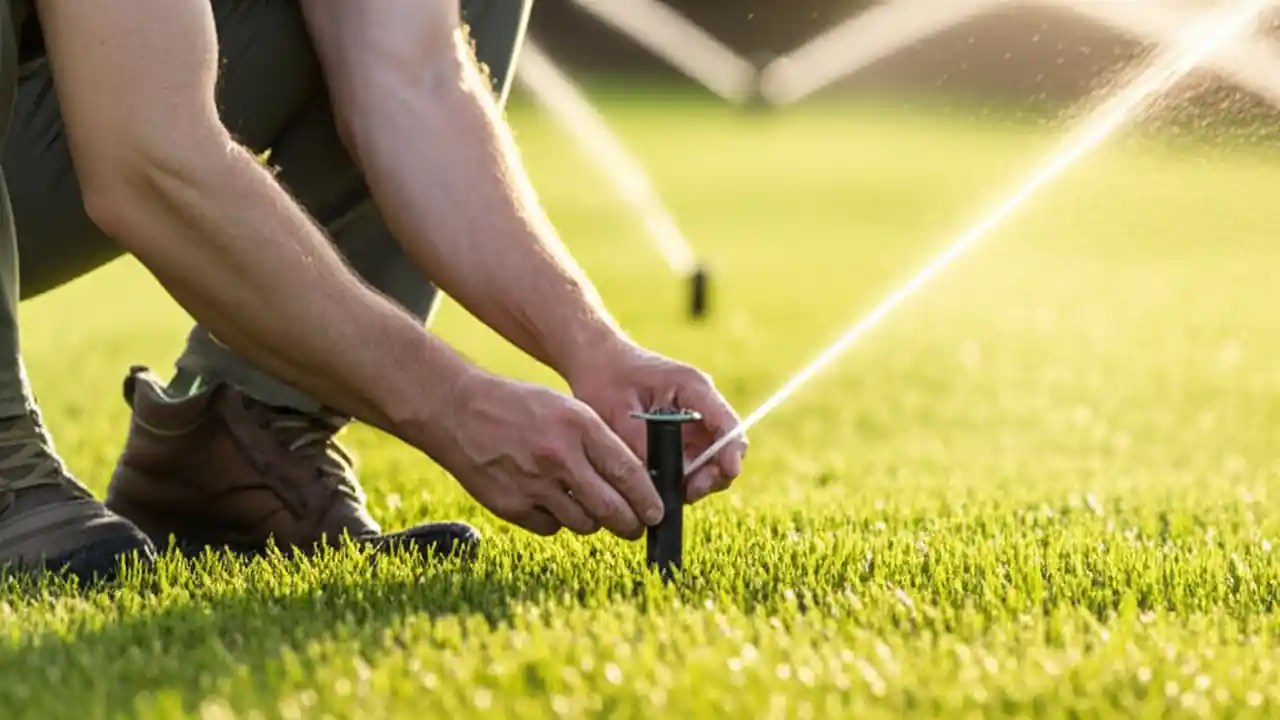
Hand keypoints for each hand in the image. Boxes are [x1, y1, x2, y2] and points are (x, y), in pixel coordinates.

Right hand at [433, 372, 662, 538]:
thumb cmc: (522, 408)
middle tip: (636, 526)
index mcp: (579, 427)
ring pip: (584, 523)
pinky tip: (550, 501)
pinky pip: (550, 527)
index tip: (657, 512)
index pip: (628, 473)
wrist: (460, 412)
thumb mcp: (568, 409)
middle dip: (631, 525)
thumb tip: (634, 482)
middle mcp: (559, 457)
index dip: (648, 499)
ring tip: (590, 507)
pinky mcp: (512, 506)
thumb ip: (600, 442)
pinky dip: (557, 520)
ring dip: (594, 521)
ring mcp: (534, 485)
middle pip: (611, 509)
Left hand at [567, 342, 746, 503]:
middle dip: (715, 473)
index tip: (729, 471)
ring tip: (674, 492)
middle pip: (727, 447)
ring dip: (699, 479)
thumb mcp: (616, 411)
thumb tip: (655, 484)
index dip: (731, 450)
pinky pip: (694, 462)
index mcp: (692, 387)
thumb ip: (640, 446)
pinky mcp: (682, 435)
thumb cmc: (605, 378)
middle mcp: (701, 404)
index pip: (726, 422)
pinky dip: (685, 478)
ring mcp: (694, 421)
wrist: (596, 362)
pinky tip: (664, 487)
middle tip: (690, 491)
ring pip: (713, 460)